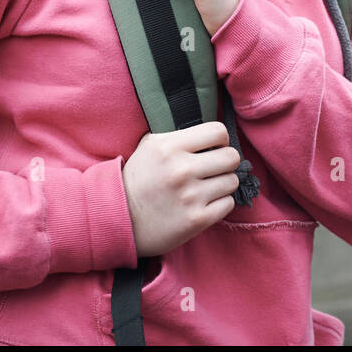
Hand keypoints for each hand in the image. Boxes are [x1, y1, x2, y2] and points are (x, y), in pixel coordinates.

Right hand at [122, 122, 241, 256]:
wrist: (119, 219)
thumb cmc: (138, 180)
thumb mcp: (150, 146)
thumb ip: (178, 136)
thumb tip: (210, 134)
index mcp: (170, 146)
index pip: (218, 131)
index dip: (219, 140)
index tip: (212, 149)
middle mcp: (182, 169)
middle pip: (232, 157)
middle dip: (225, 163)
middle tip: (213, 170)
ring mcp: (190, 196)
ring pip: (232, 181)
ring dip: (223, 184)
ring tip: (206, 188)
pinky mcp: (197, 219)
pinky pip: (228, 203)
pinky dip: (220, 203)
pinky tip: (204, 203)